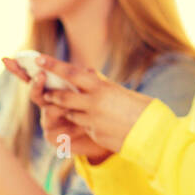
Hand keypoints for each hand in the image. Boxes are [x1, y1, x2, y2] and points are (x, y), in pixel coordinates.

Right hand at [2, 57, 113, 163]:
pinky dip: (76, 126)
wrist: (103, 135)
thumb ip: (87, 83)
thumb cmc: (95, 112)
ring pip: (48, 111)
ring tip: (80, 107)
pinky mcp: (53, 138)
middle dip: (36, 84)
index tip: (6, 59)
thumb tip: (89, 70)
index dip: (18, 69)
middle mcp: (46, 106)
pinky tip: (85, 128)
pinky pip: (61, 129)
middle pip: (35, 94)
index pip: (33, 78)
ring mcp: (48, 122)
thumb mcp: (92, 95)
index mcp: (52, 92)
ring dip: (65, 107)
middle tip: (41, 75)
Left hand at [30, 54, 151, 153]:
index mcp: (102, 88)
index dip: (53, 65)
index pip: (71, 73)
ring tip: (80, 111)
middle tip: (48, 94)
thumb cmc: (144, 110)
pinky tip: (100, 125)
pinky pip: (84, 128)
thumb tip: (92, 76)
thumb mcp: (123, 93)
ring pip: (71, 114)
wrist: (155, 135)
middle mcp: (93, 104)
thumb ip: (105, 85)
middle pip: (63, 97)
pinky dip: (86, 125)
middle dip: (53, 95)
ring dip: (71, 111)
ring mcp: (92, 121)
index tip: (39, 59)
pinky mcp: (94, 135)